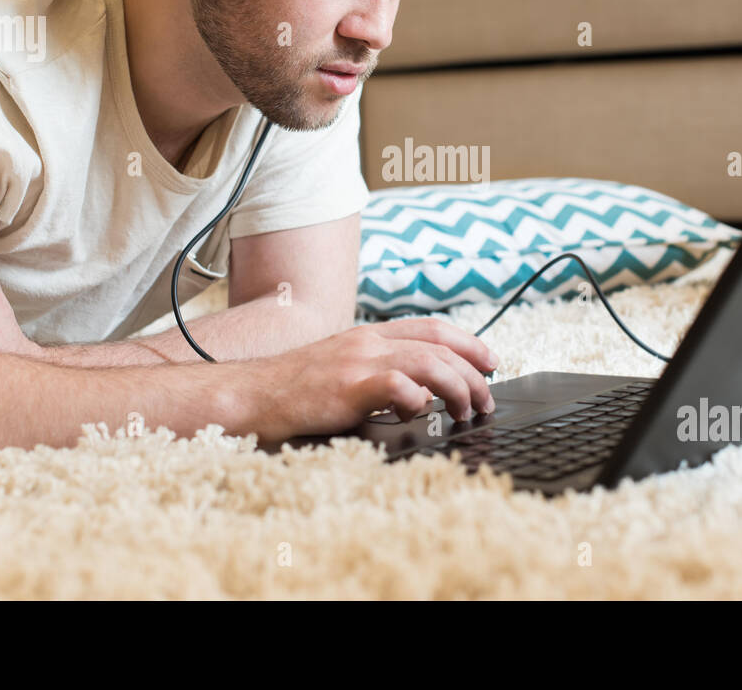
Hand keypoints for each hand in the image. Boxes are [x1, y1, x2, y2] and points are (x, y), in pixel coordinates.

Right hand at [232, 317, 499, 444]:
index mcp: (368, 335)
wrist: (250, 396)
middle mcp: (368, 341)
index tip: (491, 362)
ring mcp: (358, 361)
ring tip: (466, 410)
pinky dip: (418, 398)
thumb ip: (376, 373)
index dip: (468, 343)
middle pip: (439, 345)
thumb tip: (418, 393)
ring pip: (429, 363)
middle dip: (473, 372)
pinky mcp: (348, 387)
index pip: (431, 328)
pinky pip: (397, 385)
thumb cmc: (294, 391)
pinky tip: (418, 413)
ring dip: (458, 387)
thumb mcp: (341, 369)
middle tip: (486, 399)